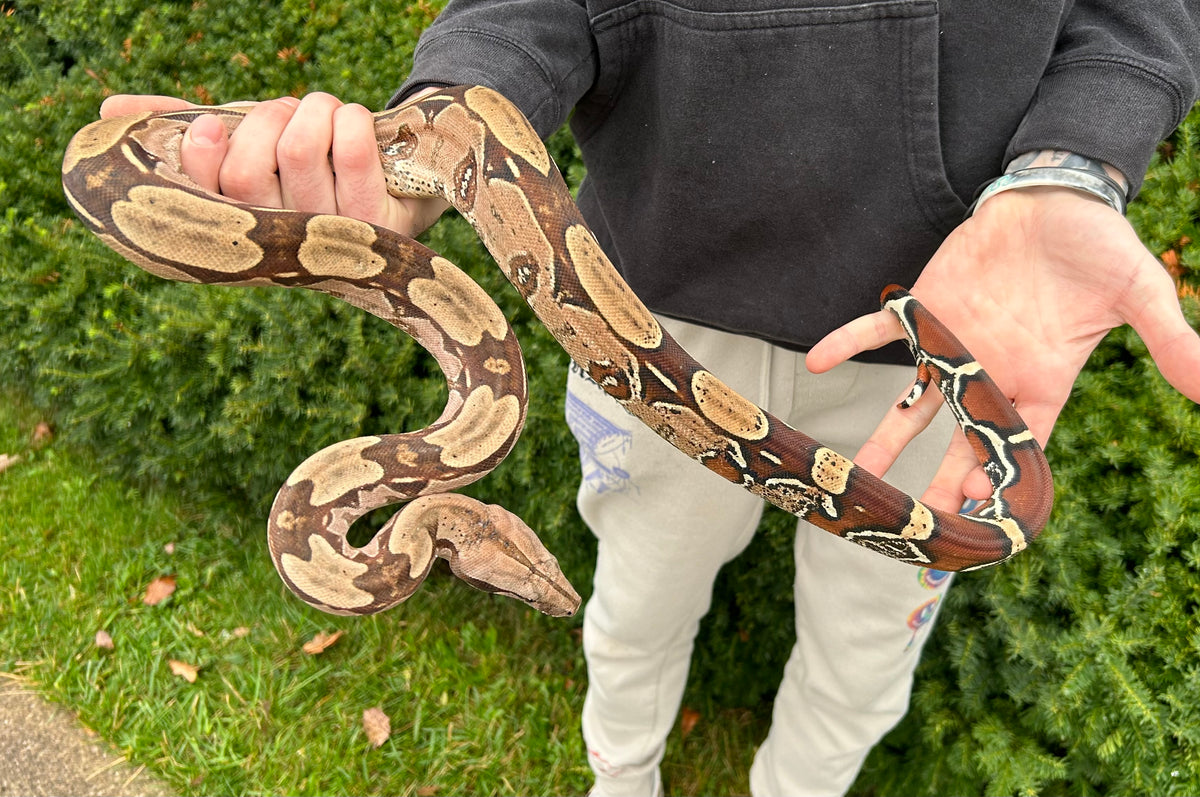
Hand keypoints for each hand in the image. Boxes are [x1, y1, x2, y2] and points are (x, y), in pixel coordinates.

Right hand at [98, 91, 448, 235]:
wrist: (395, 184)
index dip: (199, 160)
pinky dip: (350, 121)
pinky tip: (355, 125)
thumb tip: (110, 111)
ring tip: (327, 114)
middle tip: (290, 112)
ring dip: (312, 110)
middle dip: (266, 119)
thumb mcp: (250, 143)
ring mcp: (328, 236)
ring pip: (299, 149)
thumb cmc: (311, 165)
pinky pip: (350, 152)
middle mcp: (278, 240)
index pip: (203, 199)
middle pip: (247, 169)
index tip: (209, 126)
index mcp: (239, 225)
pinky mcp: (377, 225)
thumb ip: (188, 126)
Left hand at [806, 187, 1199, 511]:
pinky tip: (815, 361)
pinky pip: (879, 328)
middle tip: (913, 524)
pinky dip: (848, 341)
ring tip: (853, 475)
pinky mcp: (925, 307)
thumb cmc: (1100, 245)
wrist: (1057, 194)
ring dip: (884, 435)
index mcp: (1042, 380)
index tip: (983, 512)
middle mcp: (991, 372)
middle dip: (938, 482)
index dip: (1001, 478)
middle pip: (959, 441)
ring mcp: (953, 343)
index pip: (1019, 443)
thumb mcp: (1140, 293)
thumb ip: (1170, 340)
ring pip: (913, 401)